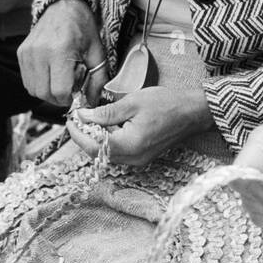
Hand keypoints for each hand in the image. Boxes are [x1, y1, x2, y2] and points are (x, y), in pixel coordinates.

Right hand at [18, 0, 106, 104]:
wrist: (64, 6)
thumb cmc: (82, 28)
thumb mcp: (97, 54)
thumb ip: (97, 81)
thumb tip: (91, 103)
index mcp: (60, 51)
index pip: (59, 91)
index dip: (69, 98)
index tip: (76, 93)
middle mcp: (40, 52)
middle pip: (44, 93)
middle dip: (59, 98)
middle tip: (69, 88)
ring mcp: (27, 52)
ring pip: (33, 89)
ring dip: (48, 92)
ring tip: (60, 80)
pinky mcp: (21, 53)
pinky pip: (27, 80)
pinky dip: (39, 84)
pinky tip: (51, 74)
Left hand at [68, 86, 212, 166]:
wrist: (192, 113)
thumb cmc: (166, 104)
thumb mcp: (132, 102)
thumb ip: (105, 113)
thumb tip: (82, 116)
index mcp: (130, 145)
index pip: (93, 146)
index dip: (78, 134)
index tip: (70, 119)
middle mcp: (133, 158)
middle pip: (98, 154)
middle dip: (85, 137)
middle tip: (79, 118)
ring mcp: (139, 160)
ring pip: (107, 155)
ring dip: (96, 139)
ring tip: (92, 119)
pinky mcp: (142, 157)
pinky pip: (118, 153)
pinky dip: (108, 141)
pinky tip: (109, 126)